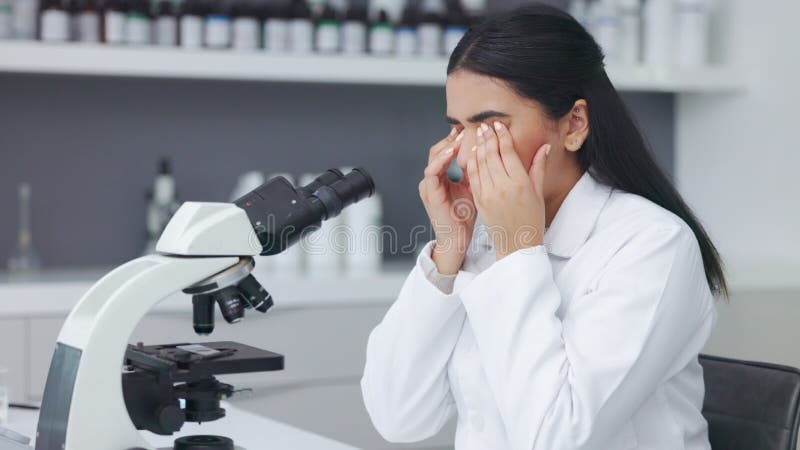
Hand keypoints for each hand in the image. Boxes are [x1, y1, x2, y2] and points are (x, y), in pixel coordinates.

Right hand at [419, 128, 476, 274]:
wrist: (457, 239)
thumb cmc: (464, 217)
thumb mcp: (473, 189)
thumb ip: (475, 172)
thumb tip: (487, 154)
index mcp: (440, 178)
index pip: (445, 152)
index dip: (456, 140)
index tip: (470, 130)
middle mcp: (432, 180)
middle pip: (437, 150)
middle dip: (450, 139)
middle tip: (464, 129)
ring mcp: (428, 186)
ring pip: (433, 157)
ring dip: (446, 146)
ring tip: (459, 137)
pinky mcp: (429, 193)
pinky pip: (432, 171)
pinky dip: (441, 160)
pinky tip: (452, 152)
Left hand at [467, 122, 548, 259]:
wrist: (517, 244)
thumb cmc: (531, 220)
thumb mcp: (538, 193)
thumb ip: (538, 167)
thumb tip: (545, 147)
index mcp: (520, 183)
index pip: (508, 152)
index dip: (502, 136)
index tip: (499, 125)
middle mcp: (503, 187)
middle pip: (492, 155)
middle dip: (488, 137)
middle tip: (485, 125)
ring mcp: (489, 194)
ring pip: (480, 164)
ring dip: (478, 147)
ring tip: (478, 134)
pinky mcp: (479, 201)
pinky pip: (473, 177)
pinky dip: (472, 163)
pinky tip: (473, 154)